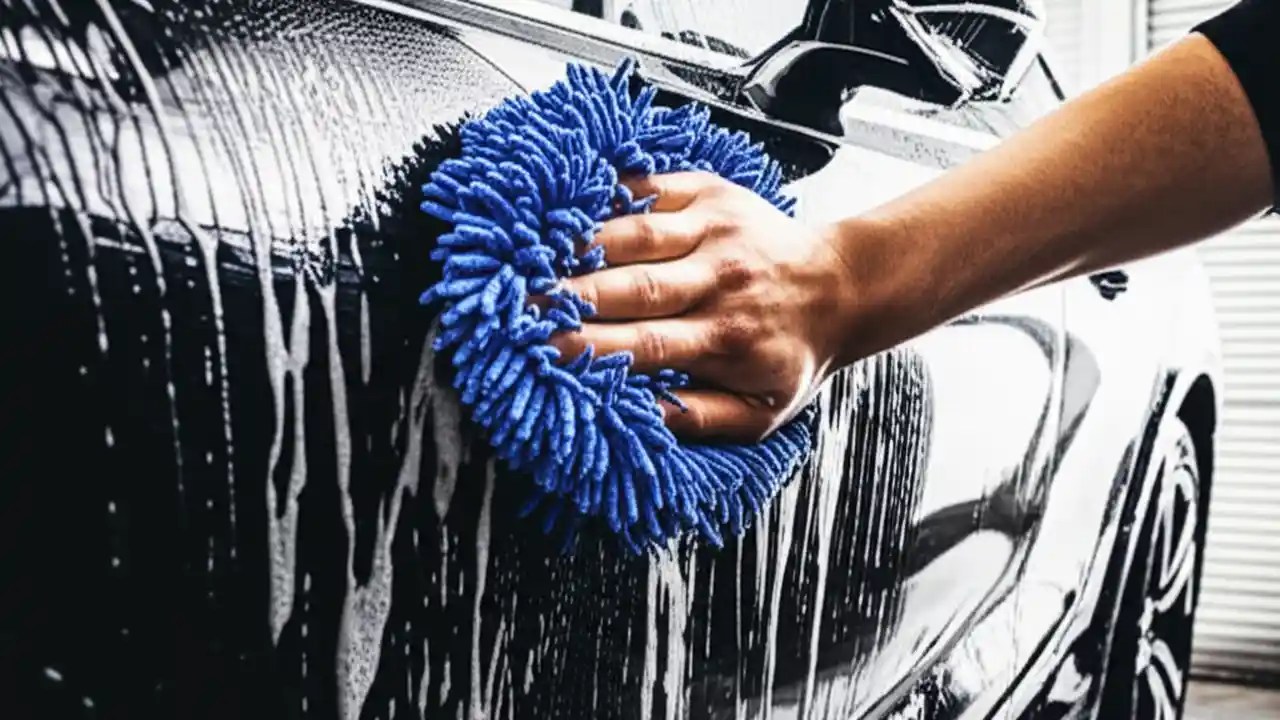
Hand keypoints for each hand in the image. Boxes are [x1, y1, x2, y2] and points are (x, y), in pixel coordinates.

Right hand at [549, 171, 862, 441]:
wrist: (839, 286)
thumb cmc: (790, 352)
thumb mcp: (761, 410)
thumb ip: (700, 419)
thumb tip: (638, 417)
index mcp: (728, 338)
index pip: (647, 345)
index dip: (593, 348)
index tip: (545, 354)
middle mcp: (721, 280)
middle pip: (633, 287)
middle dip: (572, 296)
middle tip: (521, 304)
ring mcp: (714, 229)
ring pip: (635, 234)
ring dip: (580, 244)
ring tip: (533, 255)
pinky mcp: (709, 193)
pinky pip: (649, 189)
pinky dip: (607, 195)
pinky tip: (569, 205)